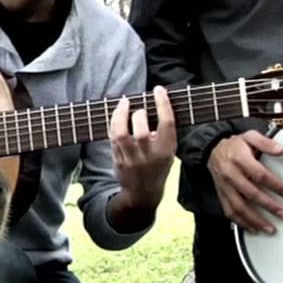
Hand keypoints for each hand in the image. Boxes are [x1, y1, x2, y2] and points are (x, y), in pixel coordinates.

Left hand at [109, 86, 175, 212]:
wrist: (143, 193)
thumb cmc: (158, 166)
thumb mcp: (169, 151)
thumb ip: (164, 132)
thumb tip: (156, 103)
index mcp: (166, 151)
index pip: (166, 123)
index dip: (163, 104)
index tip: (158, 89)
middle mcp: (149, 156)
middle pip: (142, 130)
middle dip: (139, 114)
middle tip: (139, 109)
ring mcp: (132, 160)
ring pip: (121, 134)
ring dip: (121, 115)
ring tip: (123, 103)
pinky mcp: (118, 161)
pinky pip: (113, 138)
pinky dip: (114, 123)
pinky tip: (117, 115)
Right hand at [207, 131, 282, 233]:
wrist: (212, 150)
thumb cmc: (235, 145)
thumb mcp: (250, 136)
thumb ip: (267, 143)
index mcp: (239, 158)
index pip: (259, 175)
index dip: (275, 185)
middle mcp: (230, 174)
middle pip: (251, 193)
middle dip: (269, 206)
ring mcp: (225, 187)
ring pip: (239, 207)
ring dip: (255, 220)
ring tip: (271, 228)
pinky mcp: (221, 195)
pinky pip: (230, 212)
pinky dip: (241, 223)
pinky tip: (253, 229)